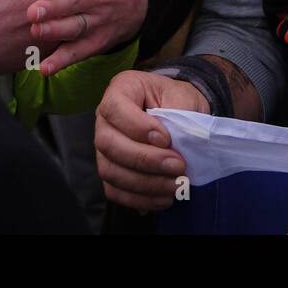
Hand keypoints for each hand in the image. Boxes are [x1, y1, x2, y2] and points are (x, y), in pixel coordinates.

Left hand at [28, 0, 147, 74]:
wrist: (136, 5)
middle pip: (74, 1)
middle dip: (52, 8)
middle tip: (29, 12)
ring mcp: (101, 19)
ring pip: (75, 27)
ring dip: (55, 33)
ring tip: (34, 34)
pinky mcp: (97, 41)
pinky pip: (78, 52)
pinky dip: (61, 61)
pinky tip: (43, 66)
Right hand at [94, 69, 208, 211]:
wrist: (181, 112)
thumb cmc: (179, 101)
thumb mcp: (183, 97)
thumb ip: (178, 117)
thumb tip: (176, 148)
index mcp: (122, 89)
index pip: (114, 107)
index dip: (137, 127)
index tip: (166, 139)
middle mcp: (105, 118)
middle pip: (108, 143)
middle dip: (145, 160)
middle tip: (178, 166)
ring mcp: (104, 146)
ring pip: (110, 170)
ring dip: (144, 183)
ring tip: (176, 185)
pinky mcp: (111, 170)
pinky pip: (114, 190)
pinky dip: (139, 198)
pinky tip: (164, 197)